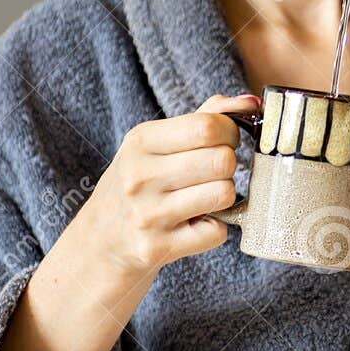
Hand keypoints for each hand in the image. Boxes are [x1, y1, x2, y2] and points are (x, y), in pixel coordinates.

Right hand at [69, 93, 259, 277]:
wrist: (99, 242)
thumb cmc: (138, 185)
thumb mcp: (155, 144)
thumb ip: (202, 117)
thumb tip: (249, 102)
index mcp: (140, 141)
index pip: (207, 126)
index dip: (230, 132)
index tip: (224, 140)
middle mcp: (139, 176)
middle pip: (221, 160)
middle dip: (228, 166)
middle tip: (213, 173)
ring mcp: (147, 214)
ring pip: (224, 194)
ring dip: (223, 197)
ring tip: (203, 198)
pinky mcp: (157, 248)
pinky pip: (216, 233)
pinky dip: (213, 229)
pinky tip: (192, 225)